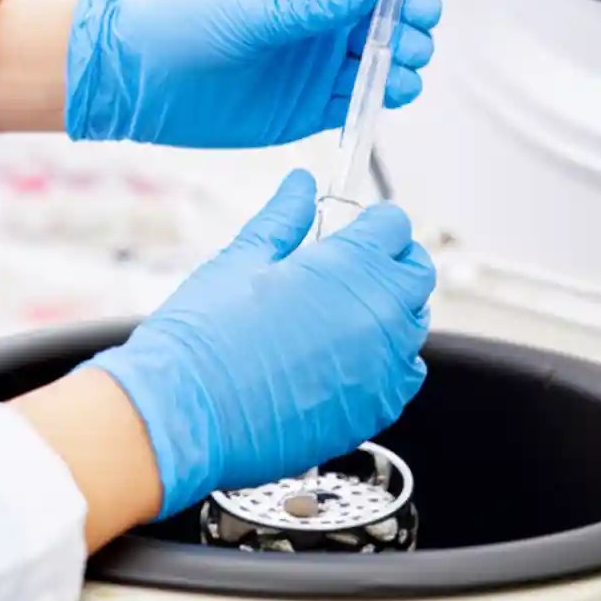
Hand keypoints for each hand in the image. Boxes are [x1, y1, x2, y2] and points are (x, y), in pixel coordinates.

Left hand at [65, 0, 440, 147]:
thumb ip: (311, 6)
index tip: (424, 10)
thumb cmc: (183, 30)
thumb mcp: (253, 12)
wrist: (141, 82)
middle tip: (410, 51)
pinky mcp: (304, 110)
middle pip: (382, 30)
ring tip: (400, 82)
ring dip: (394, 74)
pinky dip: (370, 106)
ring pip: (372, 70)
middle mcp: (316, 31)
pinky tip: (381, 104)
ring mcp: (313, 72)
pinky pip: (350, 107)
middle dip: (405, 39)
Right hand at [84, 169, 434, 518]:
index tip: (348, 231)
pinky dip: (382, 364)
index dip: (370, 223)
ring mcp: (382, 369)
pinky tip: (339, 362)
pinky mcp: (372, 413)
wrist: (185, 413)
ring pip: (412, 328)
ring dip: (387, 314)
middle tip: (346, 270)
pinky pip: (399, 379)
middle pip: (415, 274)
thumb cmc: (204, 335)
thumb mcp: (241, 259)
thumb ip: (282, 219)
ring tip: (335, 318)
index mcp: (351, 266)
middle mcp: (381, 316)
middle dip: (389, 263)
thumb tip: (300, 186)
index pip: (394, 226)